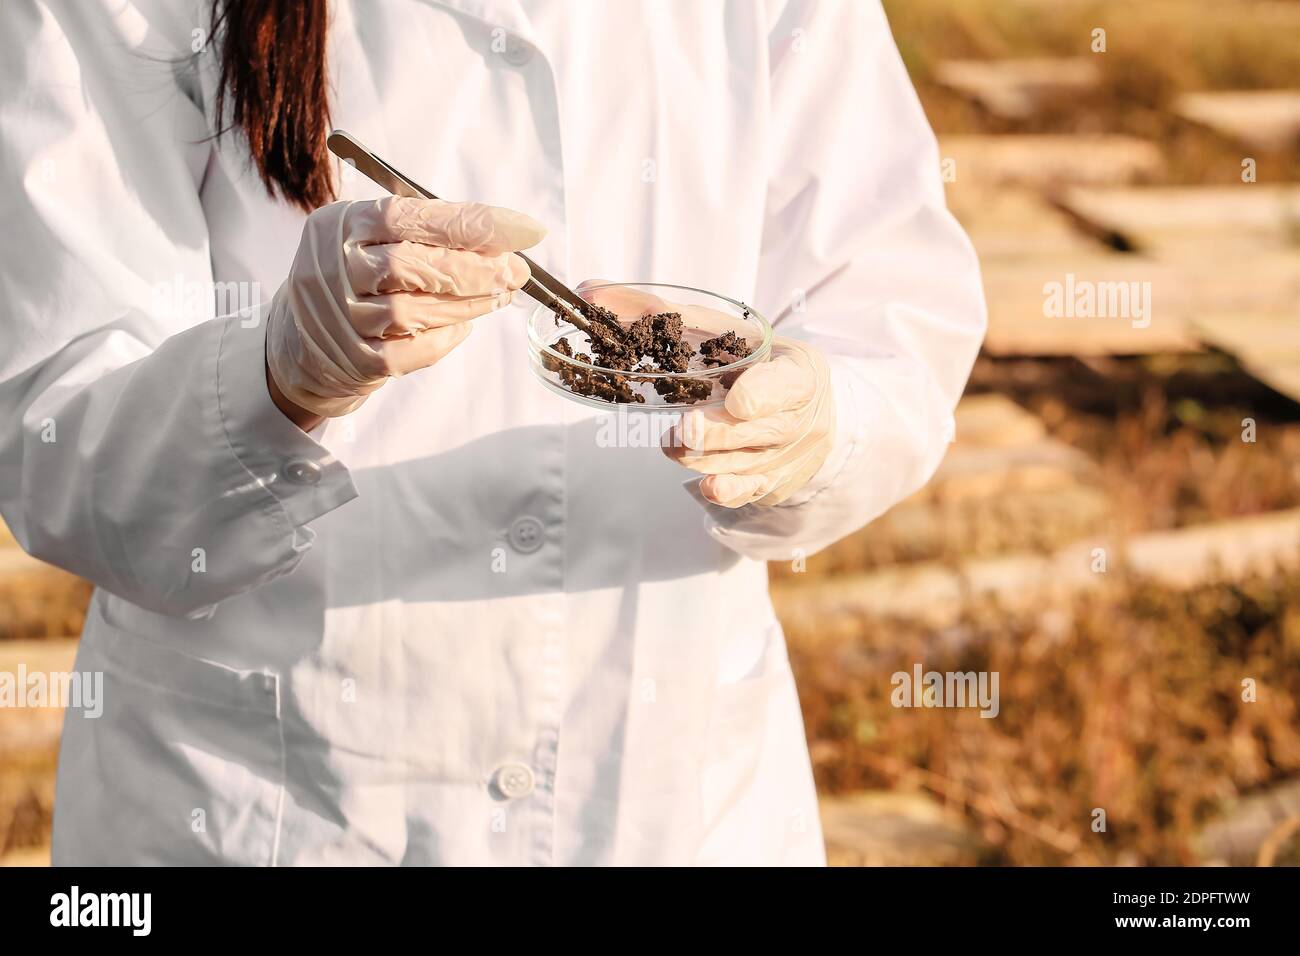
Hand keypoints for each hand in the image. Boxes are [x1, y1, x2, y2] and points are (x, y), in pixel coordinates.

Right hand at [266, 196, 544, 419]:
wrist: (303, 337)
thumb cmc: (359, 276)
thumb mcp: (376, 236)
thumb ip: (429, 230)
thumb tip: (506, 236)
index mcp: (345, 224)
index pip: (410, 216)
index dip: (472, 223)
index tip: (524, 230)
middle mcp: (336, 267)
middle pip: (410, 265)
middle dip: (474, 269)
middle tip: (516, 272)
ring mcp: (342, 317)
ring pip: (412, 311)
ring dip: (467, 305)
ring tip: (499, 296)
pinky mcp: (355, 359)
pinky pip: (409, 351)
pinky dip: (443, 339)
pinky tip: (463, 328)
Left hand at [664, 337, 834, 506]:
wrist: (814, 407)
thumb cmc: (771, 365)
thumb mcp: (755, 338)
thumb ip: (710, 328)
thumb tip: (650, 311)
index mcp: (800, 373)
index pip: (783, 386)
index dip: (759, 395)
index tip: (735, 401)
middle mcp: (803, 419)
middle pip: (759, 432)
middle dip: (716, 433)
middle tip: (683, 427)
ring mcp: (791, 455)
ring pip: (746, 463)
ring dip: (703, 457)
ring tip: (672, 444)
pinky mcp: (778, 481)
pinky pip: (753, 489)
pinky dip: (729, 490)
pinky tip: (708, 486)